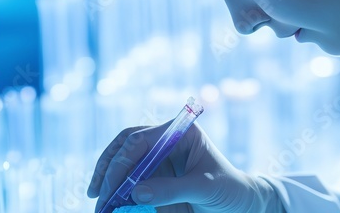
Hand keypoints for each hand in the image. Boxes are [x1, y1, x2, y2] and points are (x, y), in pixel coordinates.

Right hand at [88, 120, 282, 212]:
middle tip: (97, 195)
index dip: (120, 162)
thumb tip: (136, 193)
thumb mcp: (204, 189)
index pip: (140, 140)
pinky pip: (130, 181)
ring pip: (121, 161)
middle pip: (124, 146)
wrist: (242, 205)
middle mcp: (165, 141)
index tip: (111, 188)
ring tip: (99, 204)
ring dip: (106, 180)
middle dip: (107, 169)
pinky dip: (117, 192)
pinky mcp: (154, 175)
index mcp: (179, 133)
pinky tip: (110, 206)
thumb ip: (172, 190)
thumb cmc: (229, 190)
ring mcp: (158, 158)